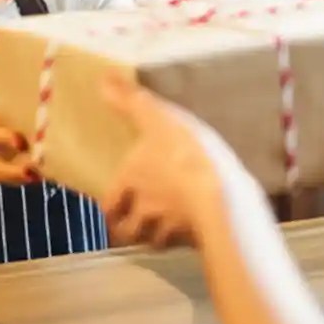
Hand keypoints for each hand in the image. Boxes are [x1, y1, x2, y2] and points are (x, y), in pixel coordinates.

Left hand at [99, 72, 250, 249]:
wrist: (221, 194)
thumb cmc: (185, 153)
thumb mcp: (157, 119)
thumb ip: (130, 102)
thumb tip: (102, 80)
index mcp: (131, 181)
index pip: (109, 206)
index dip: (110, 209)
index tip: (112, 210)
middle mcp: (144, 210)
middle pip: (127, 232)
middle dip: (128, 231)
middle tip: (135, 225)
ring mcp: (170, 228)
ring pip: (154, 241)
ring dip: (154, 238)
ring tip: (163, 231)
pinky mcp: (196, 238)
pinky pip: (185, 243)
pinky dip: (185, 239)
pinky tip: (193, 231)